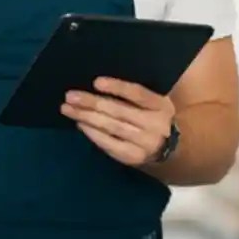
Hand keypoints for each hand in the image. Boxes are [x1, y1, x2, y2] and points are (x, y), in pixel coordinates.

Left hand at [61, 77, 175, 166]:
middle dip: (92, 103)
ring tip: (67, 109)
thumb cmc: (153, 115)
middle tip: (70, 96)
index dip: (117, 87)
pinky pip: (109, 144)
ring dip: (86, 117)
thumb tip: (98, 83)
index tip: (96, 82)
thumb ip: (133, 93)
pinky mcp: (133, 157)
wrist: (170, 148)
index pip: (138, 94)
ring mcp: (145, 143)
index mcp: (161, 105)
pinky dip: (93, 133)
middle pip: (119, 111)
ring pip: (111, 127)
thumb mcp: (153, 101)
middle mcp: (156, 124)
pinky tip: (80, 124)